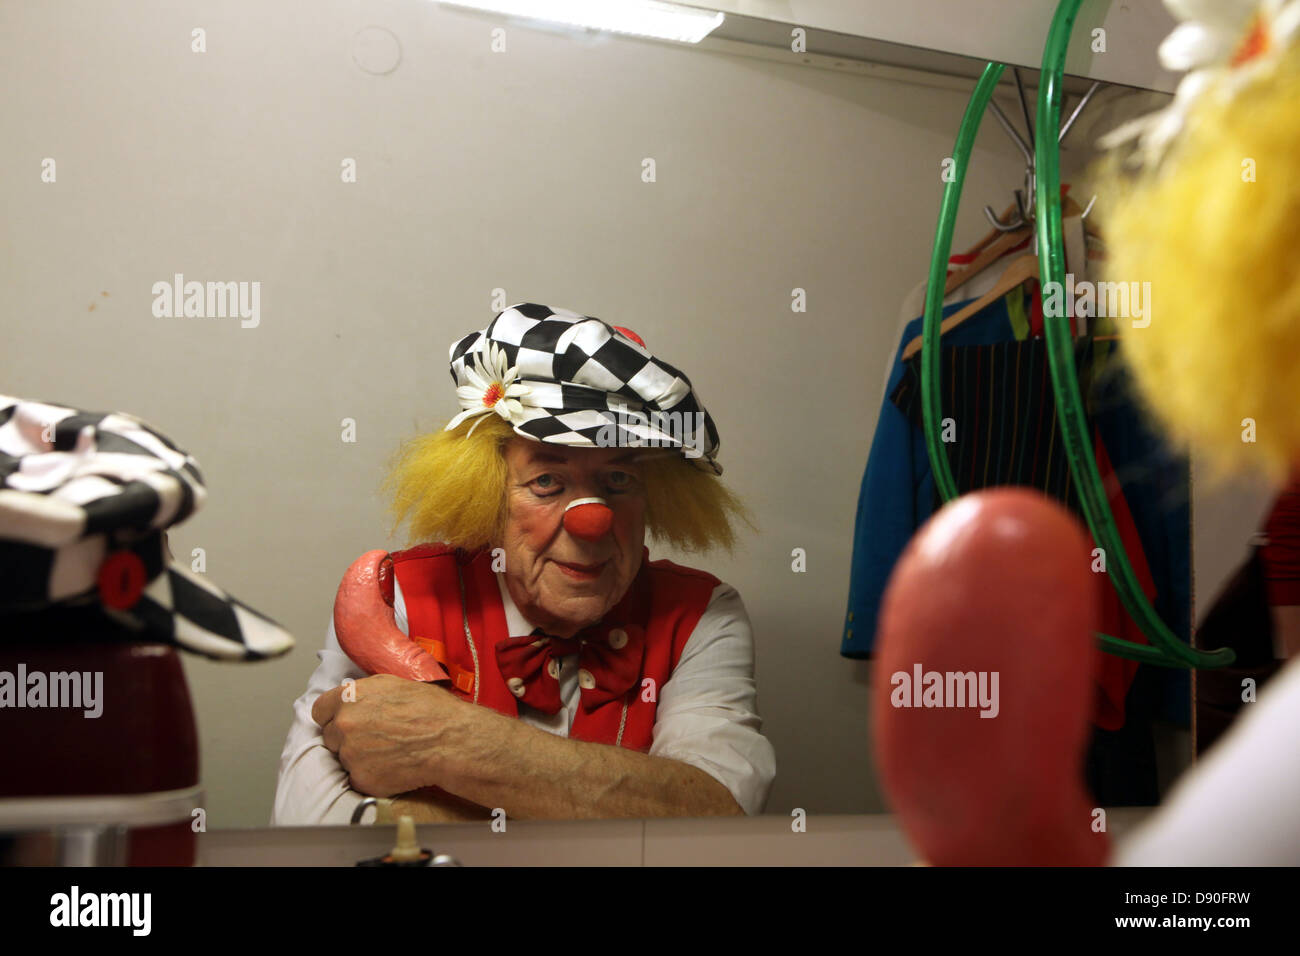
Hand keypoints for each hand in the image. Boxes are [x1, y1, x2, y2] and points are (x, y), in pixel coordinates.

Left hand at [311, 674, 464, 796]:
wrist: (450, 740)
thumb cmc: (432, 710)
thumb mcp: (395, 684)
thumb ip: (366, 693)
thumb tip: (357, 698)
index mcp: (350, 698)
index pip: (320, 710)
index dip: (334, 716)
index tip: (343, 721)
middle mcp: (345, 724)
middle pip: (330, 736)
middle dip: (347, 739)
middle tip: (373, 739)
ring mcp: (350, 753)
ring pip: (344, 759)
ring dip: (360, 758)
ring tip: (388, 753)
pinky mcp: (361, 778)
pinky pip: (358, 779)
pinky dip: (371, 776)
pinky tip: (392, 767)